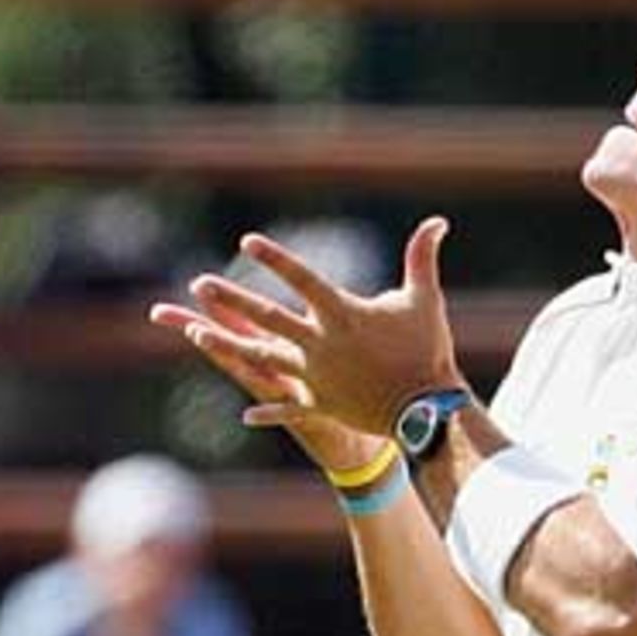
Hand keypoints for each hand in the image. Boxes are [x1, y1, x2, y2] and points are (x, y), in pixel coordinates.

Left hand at [150, 216, 463, 440]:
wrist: (428, 409)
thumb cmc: (428, 349)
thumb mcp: (425, 299)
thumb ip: (422, 258)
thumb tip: (439, 220)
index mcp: (343, 315)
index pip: (302, 280)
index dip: (276, 260)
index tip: (248, 242)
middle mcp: (322, 344)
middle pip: (268, 318)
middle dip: (232, 300)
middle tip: (200, 284)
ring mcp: (317, 377)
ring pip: (264, 360)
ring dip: (228, 346)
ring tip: (197, 334)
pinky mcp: (323, 405)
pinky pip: (290, 409)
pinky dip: (270, 412)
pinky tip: (246, 415)